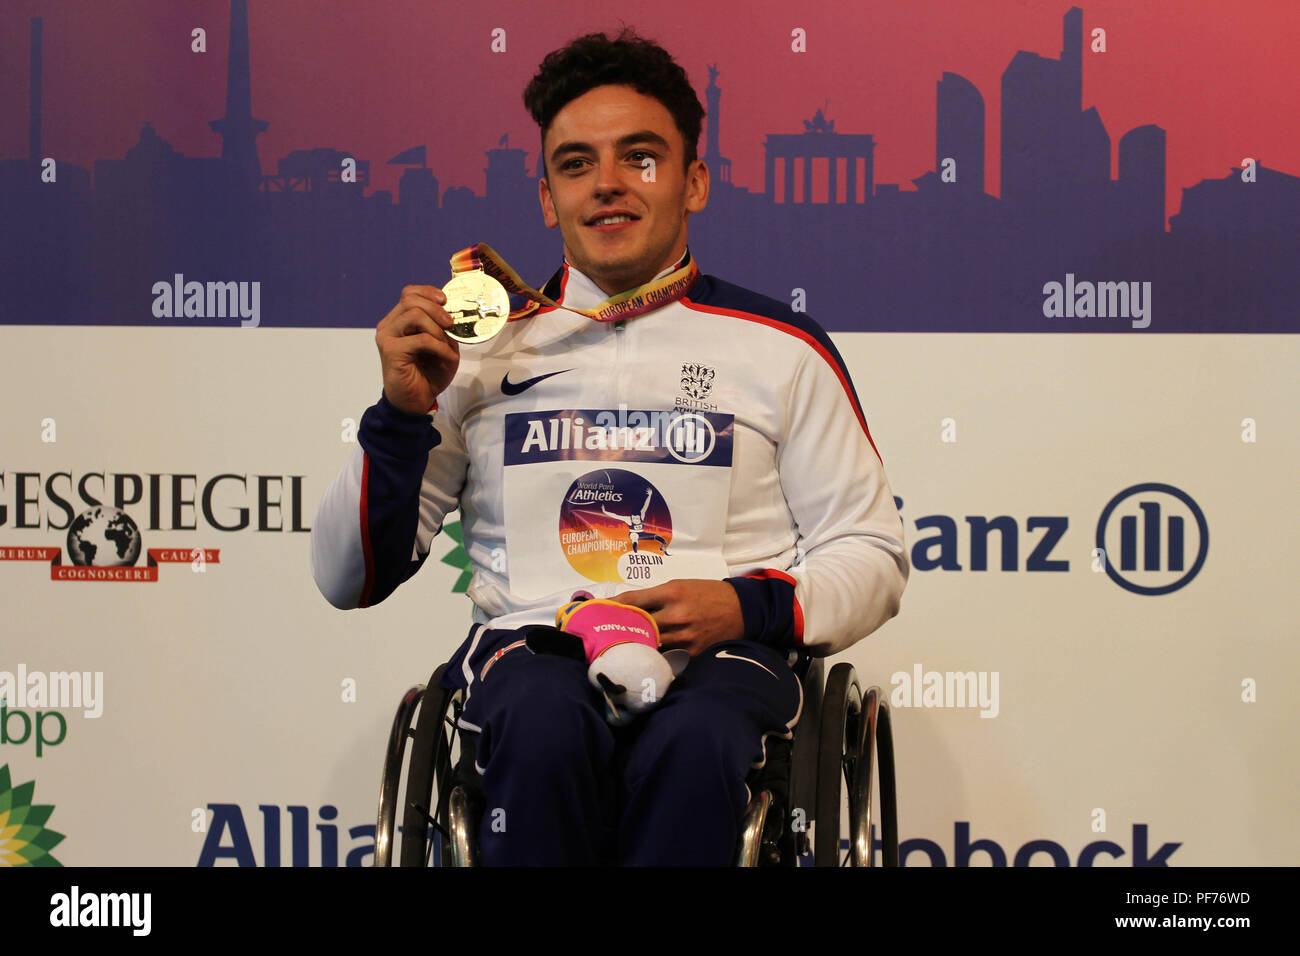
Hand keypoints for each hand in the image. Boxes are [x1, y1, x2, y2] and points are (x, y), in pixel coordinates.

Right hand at [375, 284, 460, 414]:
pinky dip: (440, 347)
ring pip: (414, 314)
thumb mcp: (443, 346)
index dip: (429, 292)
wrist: (416, 401)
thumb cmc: (428, 374)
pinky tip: (447, 357)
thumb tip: (455, 313)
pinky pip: (421, 339)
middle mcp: (389, 325)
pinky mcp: (391, 351)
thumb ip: (445, 328)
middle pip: (411, 299)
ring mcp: (387, 337)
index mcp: (399, 320)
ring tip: (446, 344)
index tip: (446, 301)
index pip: (409, 293)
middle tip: (451, 324)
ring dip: (437, 328)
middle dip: (436, 309)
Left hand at [613, 579, 744, 655]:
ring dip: (635, 644)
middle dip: (621, 628)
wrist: (742, 610)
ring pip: (650, 644)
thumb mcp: (680, 585)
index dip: (614, 607)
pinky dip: (655, 655)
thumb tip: (627, 606)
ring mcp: (684, 637)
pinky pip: (666, 656)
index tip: (600, 611)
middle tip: (604, 632)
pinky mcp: (692, 653)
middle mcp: (676, 615)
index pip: (634, 600)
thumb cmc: (707, 593)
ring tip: (619, 646)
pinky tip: (644, 656)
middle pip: (638, 625)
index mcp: (672, 592)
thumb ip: (655, 596)